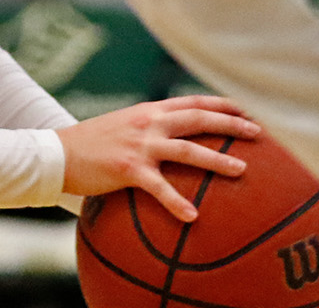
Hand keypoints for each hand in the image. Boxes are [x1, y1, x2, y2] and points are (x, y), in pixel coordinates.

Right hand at [56, 95, 260, 222]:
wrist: (58, 152)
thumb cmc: (93, 143)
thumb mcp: (126, 125)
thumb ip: (151, 126)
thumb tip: (178, 134)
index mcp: (150, 111)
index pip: (194, 101)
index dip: (223, 104)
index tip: (249, 108)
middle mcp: (149, 122)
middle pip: (199, 119)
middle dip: (232, 125)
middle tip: (259, 133)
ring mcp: (140, 145)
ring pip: (187, 149)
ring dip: (217, 160)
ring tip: (241, 171)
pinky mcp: (128, 169)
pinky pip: (159, 187)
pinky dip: (176, 202)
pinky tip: (193, 216)